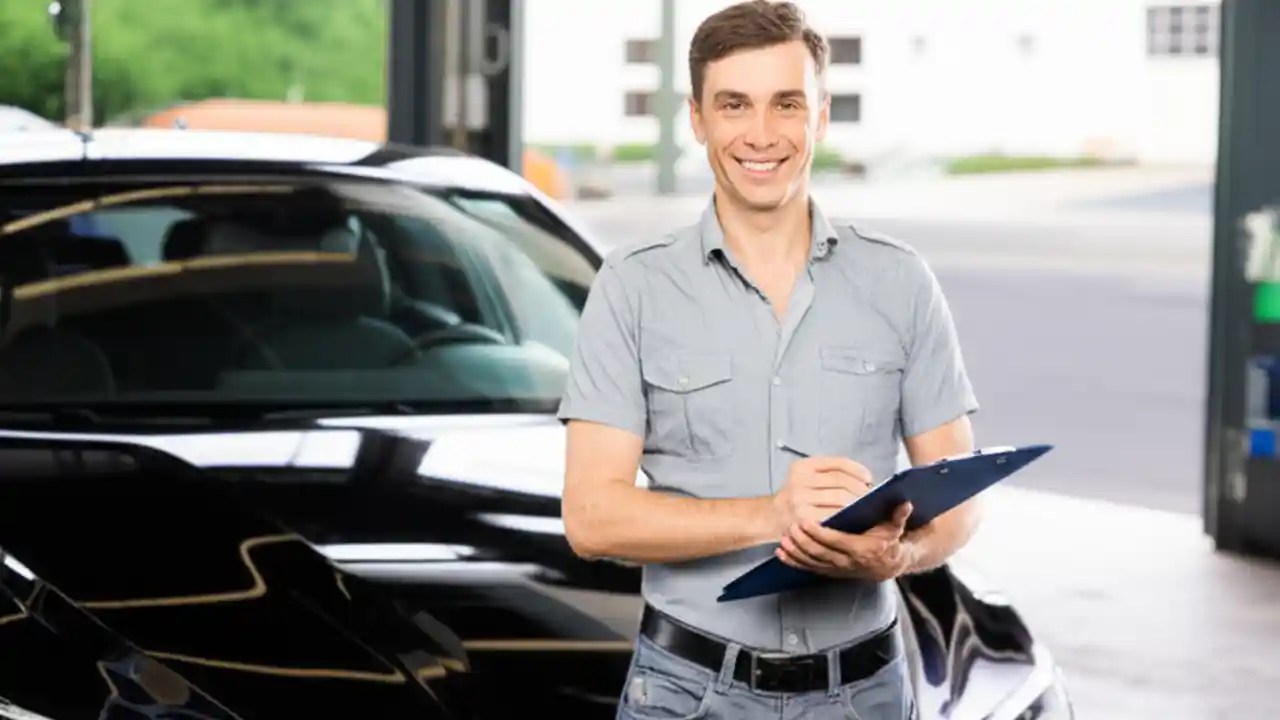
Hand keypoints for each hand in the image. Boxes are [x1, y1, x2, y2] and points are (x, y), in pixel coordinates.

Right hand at [769, 456, 873, 539]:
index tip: (869, 479)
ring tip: (865, 507)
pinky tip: (854, 518)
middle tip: (870, 497)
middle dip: (860, 489)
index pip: (837, 464)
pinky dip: (848, 516)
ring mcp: (801, 502)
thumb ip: (828, 473)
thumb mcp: (805, 476)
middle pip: (841, 482)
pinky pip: (834, 516)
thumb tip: (864, 479)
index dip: (858, 470)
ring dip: (858, 503)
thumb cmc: (795, 497)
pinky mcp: (805, 520)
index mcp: (802, 467)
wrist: (771, 518)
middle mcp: (799, 481)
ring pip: (840, 499)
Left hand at [776, 502, 919, 581]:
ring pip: (812, 562)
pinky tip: (782, 554)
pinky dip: (794, 562)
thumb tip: (905, 504)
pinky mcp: (830, 571)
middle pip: (820, 552)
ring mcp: (837, 568)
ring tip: (782, 541)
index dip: (819, 532)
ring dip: (796, 552)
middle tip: (790, 528)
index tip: (806, 521)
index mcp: (861, 549)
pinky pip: (809, 568)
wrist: (889, 565)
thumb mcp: (895, 528)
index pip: (836, 540)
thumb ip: (899, 515)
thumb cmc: (889, 542)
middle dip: (803, 541)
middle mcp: (847, 562)